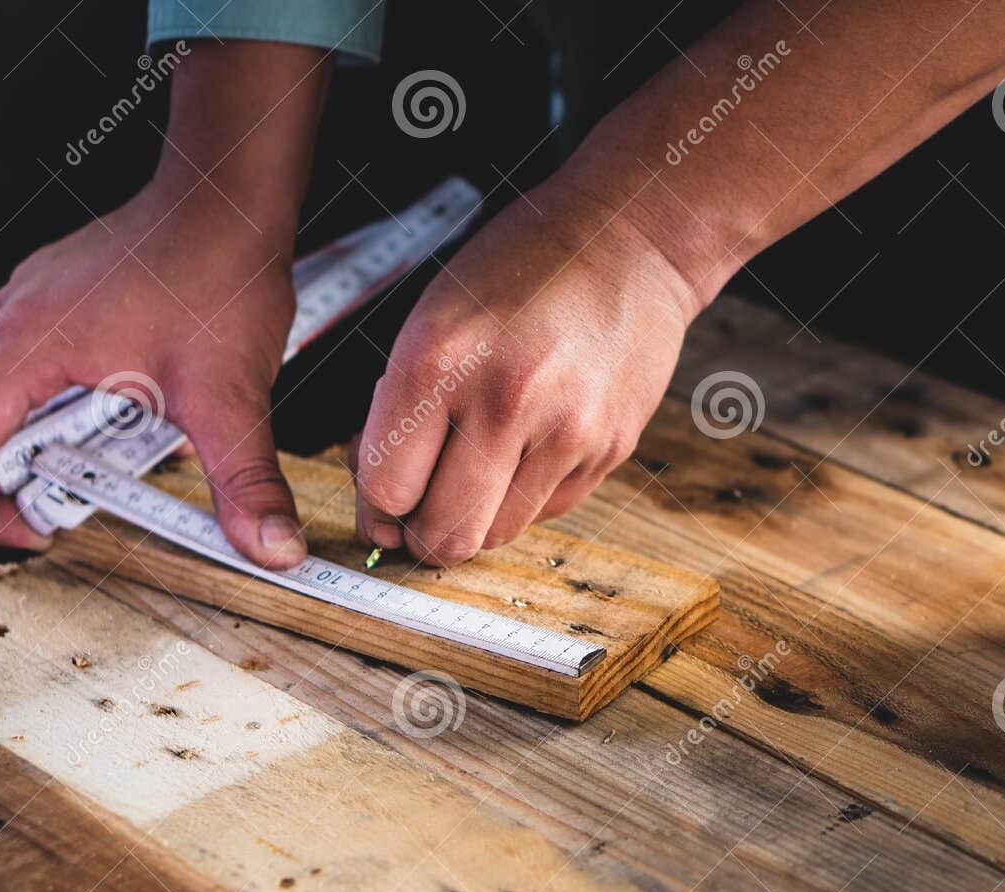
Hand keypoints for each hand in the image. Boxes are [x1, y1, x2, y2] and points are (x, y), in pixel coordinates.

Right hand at [0, 39, 327, 567]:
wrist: (229, 194)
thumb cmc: (217, 269)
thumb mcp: (233, 397)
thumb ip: (247, 482)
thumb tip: (272, 549)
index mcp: (24, 349)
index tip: (39, 535)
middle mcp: (11, 327)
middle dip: (32, 485)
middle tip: (96, 506)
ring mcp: (31, 312)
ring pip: (13, 405)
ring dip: (61, 448)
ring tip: (128, 456)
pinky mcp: (59, 305)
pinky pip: (41, 374)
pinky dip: (78, 412)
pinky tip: (139, 415)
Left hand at [354, 179, 697, 564]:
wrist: (628, 243)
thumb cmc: (520, 271)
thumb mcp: (431, 319)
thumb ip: (397, 409)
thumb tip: (379, 496)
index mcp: (439, 362)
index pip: (387, 489)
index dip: (376, 508)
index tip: (382, 506)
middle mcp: (504, 401)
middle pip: (444, 534)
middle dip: (423, 534)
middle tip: (420, 513)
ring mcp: (566, 431)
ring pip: (496, 536)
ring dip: (476, 520)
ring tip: (474, 475)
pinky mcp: (608, 449)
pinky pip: (545, 513)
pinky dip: (522, 498)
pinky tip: (523, 450)